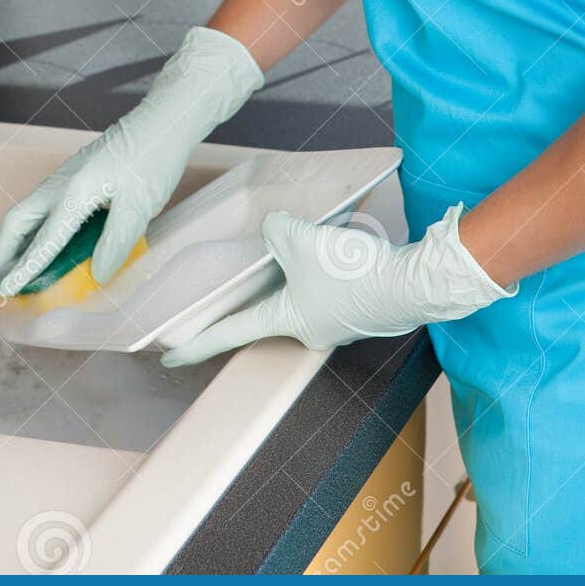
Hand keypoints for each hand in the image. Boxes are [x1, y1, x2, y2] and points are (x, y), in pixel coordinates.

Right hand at [0, 25, 264, 296]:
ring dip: (14, 242)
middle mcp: (61, 183)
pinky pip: (42, 207)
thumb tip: (97, 275)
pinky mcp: (76, 175)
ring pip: (26, 212)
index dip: (22, 269)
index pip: (41, 240)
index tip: (3, 292)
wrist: (164, 120)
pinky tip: (44, 245)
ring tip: (11, 270)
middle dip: (1, 253)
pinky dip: (33, 230)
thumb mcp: (140, 206)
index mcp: (74, 191)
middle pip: (16, 221)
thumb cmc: (154, 158)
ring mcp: (66, 176)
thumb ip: (115, 243)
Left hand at [160, 202, 517, 365]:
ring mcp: (339, 323)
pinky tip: (337, 249)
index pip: (230, 332)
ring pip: (305, 294)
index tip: (169, 356)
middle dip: (263, 287)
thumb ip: (276, 231)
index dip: (196, 342)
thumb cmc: (355, 271)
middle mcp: (311, 330)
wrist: (416, 283)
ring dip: (301, 272)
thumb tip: (274, 229)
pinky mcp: (361, 310)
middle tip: (253, 270)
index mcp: (288, 320)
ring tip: (310, 246)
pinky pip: (332, 287)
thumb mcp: (302, 240)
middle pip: (272, 307)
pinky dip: (327, 269)